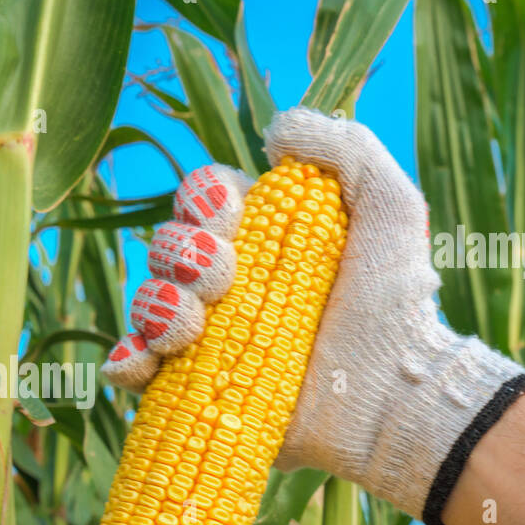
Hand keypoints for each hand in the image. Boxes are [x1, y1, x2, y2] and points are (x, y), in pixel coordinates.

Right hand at [103, 107, 524, 524]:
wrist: (389, 391)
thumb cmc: (398, 301)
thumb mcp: (388, 206)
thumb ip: (342, 148)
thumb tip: (275, 132)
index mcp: (264, 238)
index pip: (202, 200)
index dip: (202, 200)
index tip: (228, 216)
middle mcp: (229, 286)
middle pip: (167, 247)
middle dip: (182, 253)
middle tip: (223, 278)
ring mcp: (209, 340)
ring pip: (147, 302)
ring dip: (157, 303)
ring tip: (192, 325)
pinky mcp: (194, 392)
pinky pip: (135, 368)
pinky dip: (126, 358)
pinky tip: (143, 358)